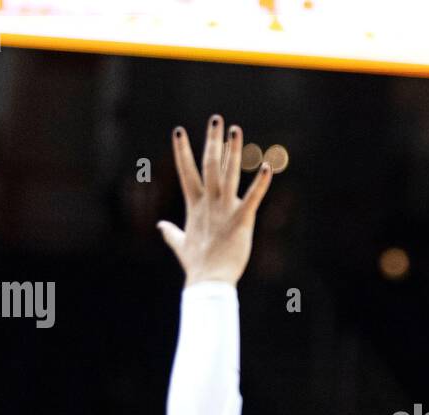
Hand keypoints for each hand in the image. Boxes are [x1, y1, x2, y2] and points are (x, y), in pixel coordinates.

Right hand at [158, 115, 272, 286]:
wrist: (208, 281)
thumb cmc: (196, 265)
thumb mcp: (180, 245)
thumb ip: (171, 233)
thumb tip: (161, 226)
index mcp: (195, 206)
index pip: (186, 172)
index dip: (182, 151)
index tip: (178, 131)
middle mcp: (209, 202)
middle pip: (209, 164)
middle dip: (212, 140)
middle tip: (216, 119)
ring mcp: (224, 209)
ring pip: (228, 174)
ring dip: (232, 151)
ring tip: (235, 129)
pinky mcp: (241, 220)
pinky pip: (253, 197)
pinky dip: (261, 182)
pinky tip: (267, 166)